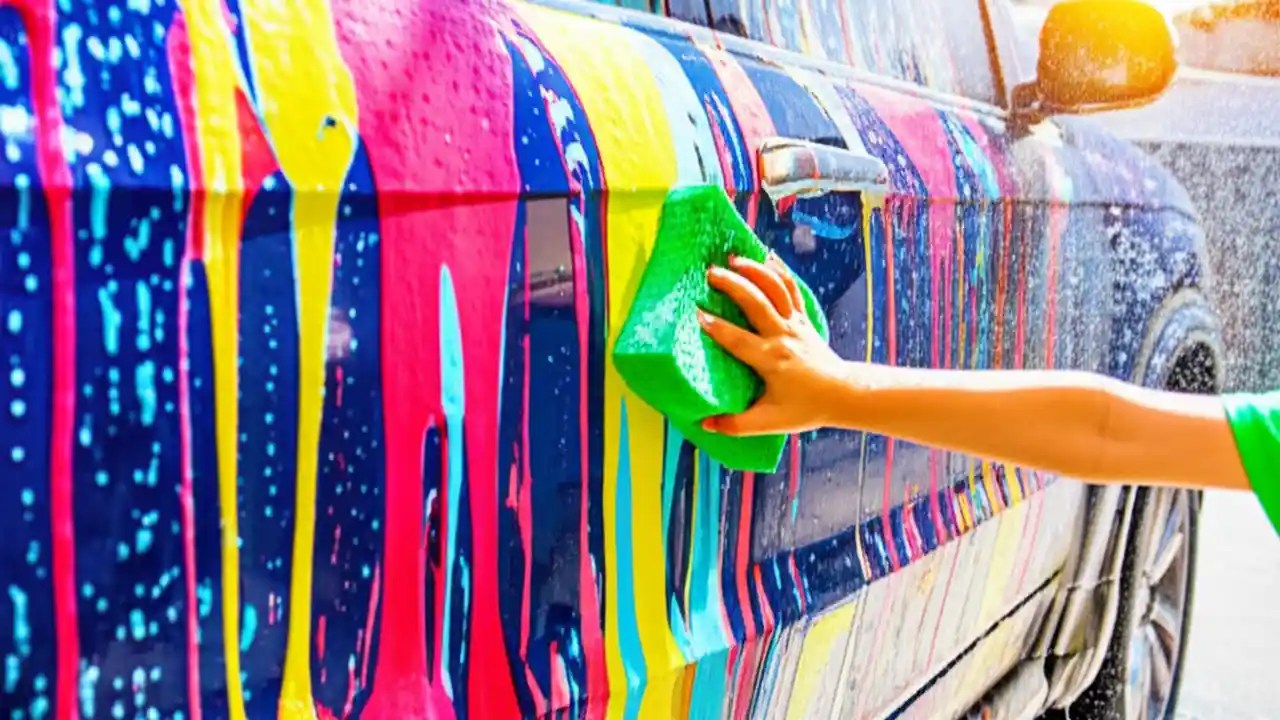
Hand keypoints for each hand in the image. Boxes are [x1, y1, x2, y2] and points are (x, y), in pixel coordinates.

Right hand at [698, 253, 851, 435]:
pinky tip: (766, 256)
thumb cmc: (806, 408)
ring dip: (754, 270)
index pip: (738, 339)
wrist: (844, 395)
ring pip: (775, 288)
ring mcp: (795, 324)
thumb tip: (704, 425)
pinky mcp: (804, 319)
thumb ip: (736, 425)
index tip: (697, 313)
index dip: (717, 327)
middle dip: (733, 284)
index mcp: (771, 360)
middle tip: (710, 273)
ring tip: (733, 259)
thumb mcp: (770, 422)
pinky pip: (791, 289)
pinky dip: (779, 271)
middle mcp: (783, 336)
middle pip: (756, 302)